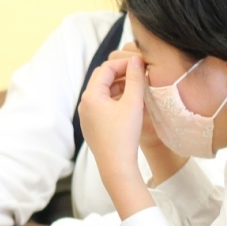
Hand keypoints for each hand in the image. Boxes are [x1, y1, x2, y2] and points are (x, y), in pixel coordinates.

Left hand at [79, 53, 157, 216]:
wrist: (116, 166)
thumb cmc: (124, 134)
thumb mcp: (133, 103)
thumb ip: (135, 78)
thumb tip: (136, 59)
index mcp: (90, 96)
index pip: (106, 69)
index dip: (124, 63)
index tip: (142, 63)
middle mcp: (84, 104)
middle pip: (103, 79)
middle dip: (122, 72)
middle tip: (141, 72)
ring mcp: (87, 115)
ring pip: (104, 92)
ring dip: (120, 86)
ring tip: (140, 85)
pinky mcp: (93, 125)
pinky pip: (104, 104)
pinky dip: (117, 98)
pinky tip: (132, 101)